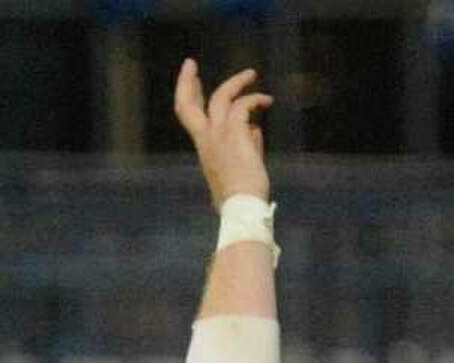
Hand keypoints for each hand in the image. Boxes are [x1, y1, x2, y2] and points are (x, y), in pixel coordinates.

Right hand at [174, 57, 271, 209]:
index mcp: (204, 149)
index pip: (189, 119)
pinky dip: (255, 100)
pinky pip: (244, 105)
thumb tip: (256, 130)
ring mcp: (218, 135)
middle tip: (190, 64)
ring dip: (237, 82)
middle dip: (186, 82)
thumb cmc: (241, 198)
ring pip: (221, 96)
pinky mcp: (235, 131)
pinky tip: (266, 102)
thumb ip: (248, 146)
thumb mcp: (241, 168)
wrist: (242, 207)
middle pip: (187, 105)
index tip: (192, 81)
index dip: (187, 96)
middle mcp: (206, 140)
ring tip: (252, 75)